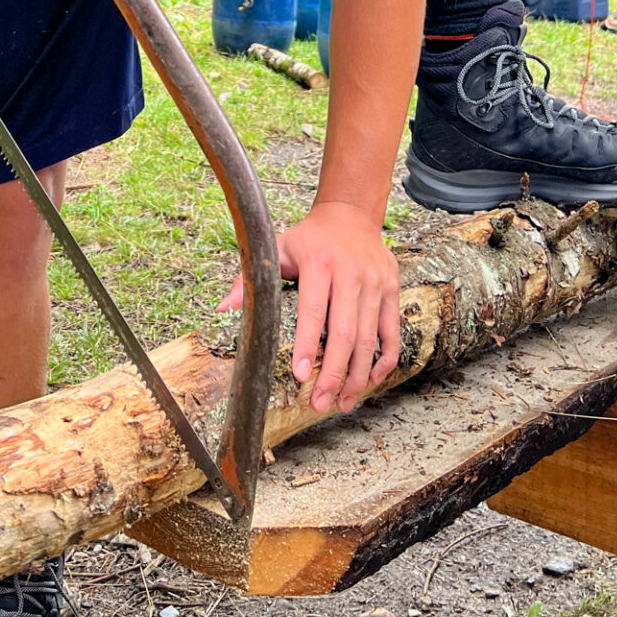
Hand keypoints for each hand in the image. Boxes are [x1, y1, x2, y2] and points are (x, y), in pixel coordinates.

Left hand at [216, 201, 401, 414]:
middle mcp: (351, 273)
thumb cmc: (311, 237)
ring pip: (369, 338)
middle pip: (344, 333)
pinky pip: (392, 331)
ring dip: (356, 376)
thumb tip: (223, 309)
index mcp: (319, 262)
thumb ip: (250, 279)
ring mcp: (376, 282)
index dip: (306, 345)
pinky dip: (384, 359)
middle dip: (332, 374)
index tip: (300, 375)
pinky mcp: (392, 289)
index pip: (313, 311)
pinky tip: (371, 379)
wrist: (351, 213)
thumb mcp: (277, 249)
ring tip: (343, 401)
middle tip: (319, 402)